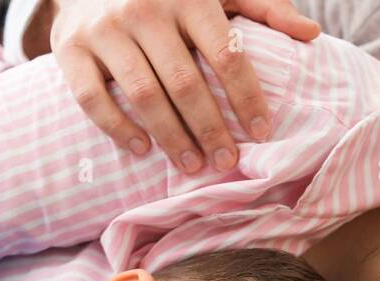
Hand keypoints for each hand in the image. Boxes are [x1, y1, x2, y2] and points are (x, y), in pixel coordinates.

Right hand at [46, 0, 320, 170]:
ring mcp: (103, 28)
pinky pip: (93, 98)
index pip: (226, 53)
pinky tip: (142, 149)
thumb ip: (263, 7)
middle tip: (227, 162)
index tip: (263, 131)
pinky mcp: (68, 47)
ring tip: (192, 165)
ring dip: (171, 137)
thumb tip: (311, 35)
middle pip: (185, 82)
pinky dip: (118, 128)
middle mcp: (143, 7)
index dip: (247, 97)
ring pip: (143, 95)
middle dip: (210, 129)